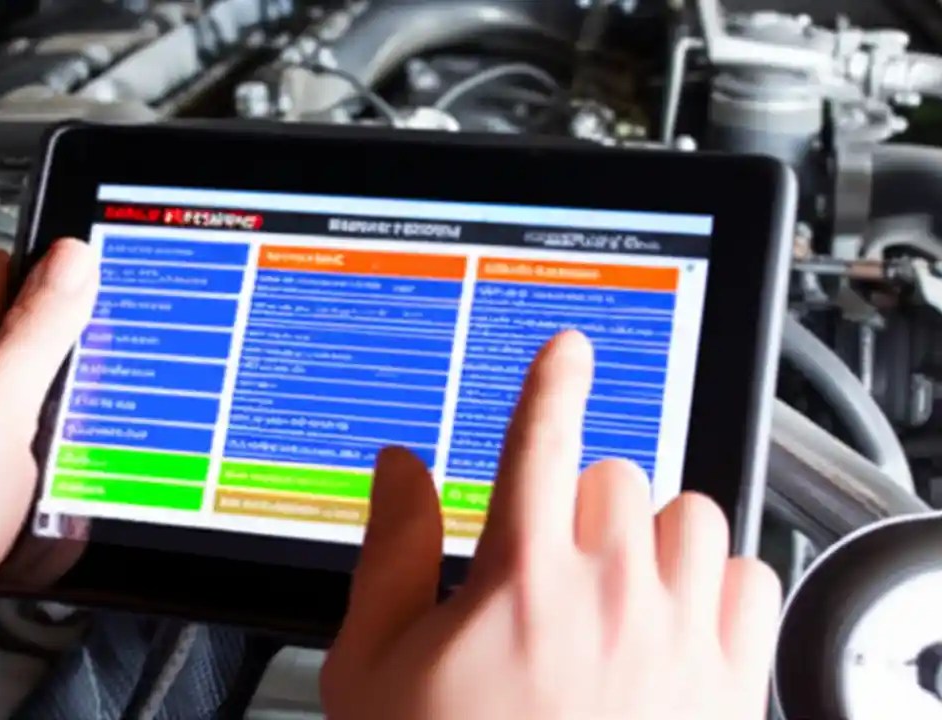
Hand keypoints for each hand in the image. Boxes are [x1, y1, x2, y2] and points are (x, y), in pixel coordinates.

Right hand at [322, 331, 782, 719]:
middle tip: (550, 553)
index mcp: (519, 579)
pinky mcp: (728, 682)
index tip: (567, 349)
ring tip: (615, 579)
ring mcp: (678, 638)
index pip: (539, 439)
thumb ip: (389, 550)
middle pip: (614, 473)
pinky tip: (674, 614)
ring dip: (649, 531)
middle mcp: (609, 595)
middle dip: (578, 497)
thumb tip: (398, 468)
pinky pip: (751, 577)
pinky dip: (717, 581)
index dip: (551, 379)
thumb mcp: (375, 664)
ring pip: (690, 515)